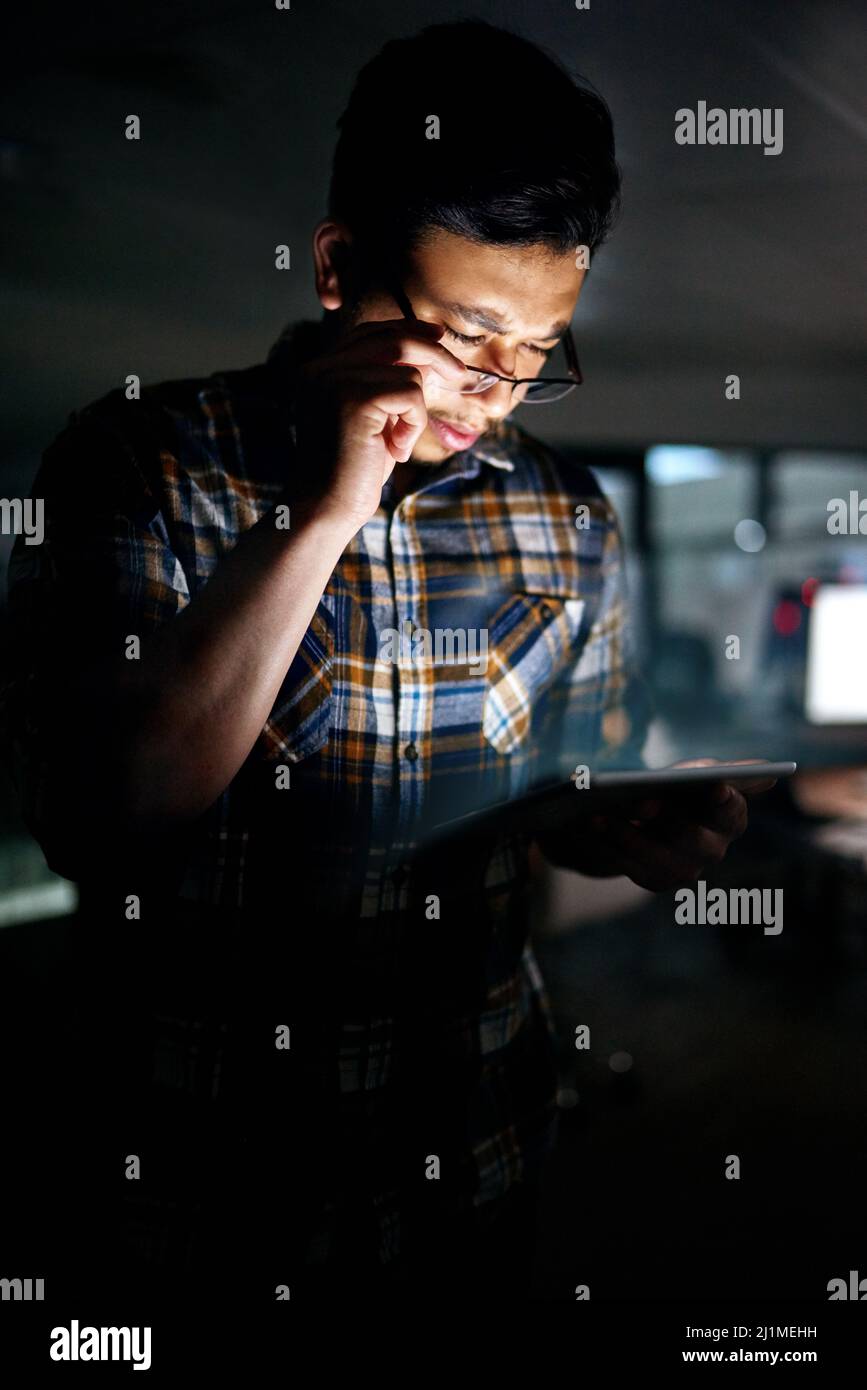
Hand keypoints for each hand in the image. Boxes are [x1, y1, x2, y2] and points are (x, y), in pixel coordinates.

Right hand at [290, 318, 467, 534]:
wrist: (327, 507)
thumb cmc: (352, 471)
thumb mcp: (374, 418)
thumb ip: (389, 384)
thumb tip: (429, 354)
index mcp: (319, 369)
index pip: (370, 332)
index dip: (408, 330)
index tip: (438, 338)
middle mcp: (321, 367)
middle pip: (391, 337)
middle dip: (433, 352)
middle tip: (459, 373)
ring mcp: (334, 379)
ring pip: (407, 370)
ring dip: (416, 410)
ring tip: (399, 441)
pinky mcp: (353, 398)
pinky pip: (410, 394)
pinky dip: (413, 424)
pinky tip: (395, 450)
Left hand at [539, 759, 778, 890]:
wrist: (636, 814)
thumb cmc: (673, 788)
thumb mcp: (689, 774)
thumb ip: (713, 772)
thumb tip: (764, 770)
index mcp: (729, 818)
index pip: (734, 813)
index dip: (727, 802)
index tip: (716, 786)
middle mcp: (714, 849)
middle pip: (697, 841)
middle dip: (670, 821)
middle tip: (643, 801)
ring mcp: (687, 870)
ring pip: (661, 859)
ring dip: (629, 836)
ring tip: (601, 815)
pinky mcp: (657, 881)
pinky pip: (635, 868)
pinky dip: (612, 846)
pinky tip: (592, 825)